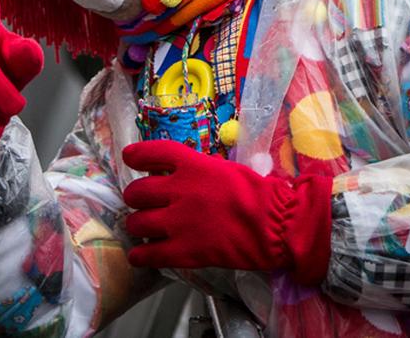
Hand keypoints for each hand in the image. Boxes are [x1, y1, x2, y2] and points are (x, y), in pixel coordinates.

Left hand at [122, 140, 331, 285]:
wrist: (279, 226)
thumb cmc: (260, 195)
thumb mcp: (226, 170)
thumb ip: (198, 171)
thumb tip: (179, 176)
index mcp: (193, 165)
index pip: (152, 153)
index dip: (136, 156)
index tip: (130, 159)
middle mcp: (179, 190)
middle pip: (137, 191)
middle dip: (136, 198)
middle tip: (143, 204)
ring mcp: (179, 222)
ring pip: (137, 223)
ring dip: (137, 226)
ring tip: (144, 230)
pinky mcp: (184, 251)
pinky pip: (149, 255)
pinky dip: (140, 256)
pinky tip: (140, 256)